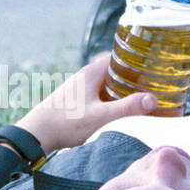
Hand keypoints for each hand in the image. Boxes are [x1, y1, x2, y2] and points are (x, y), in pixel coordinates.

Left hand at [14, 53, 156, 152]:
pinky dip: (111, 98)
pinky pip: (99, 94)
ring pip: (107, 83)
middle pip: (115, 70)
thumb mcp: (100, 117)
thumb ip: (126, 108)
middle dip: (132, 76)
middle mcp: (85, 76)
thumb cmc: (65, 123)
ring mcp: (79, 88)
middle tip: (153, 84)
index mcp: (92, 72)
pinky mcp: (75, 100)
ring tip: (140, 98)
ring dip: (122, 88)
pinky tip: (119, 111)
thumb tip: (153, 99)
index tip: (153, 65)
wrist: (36, 134)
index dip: (136, 59)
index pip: (119, 56)